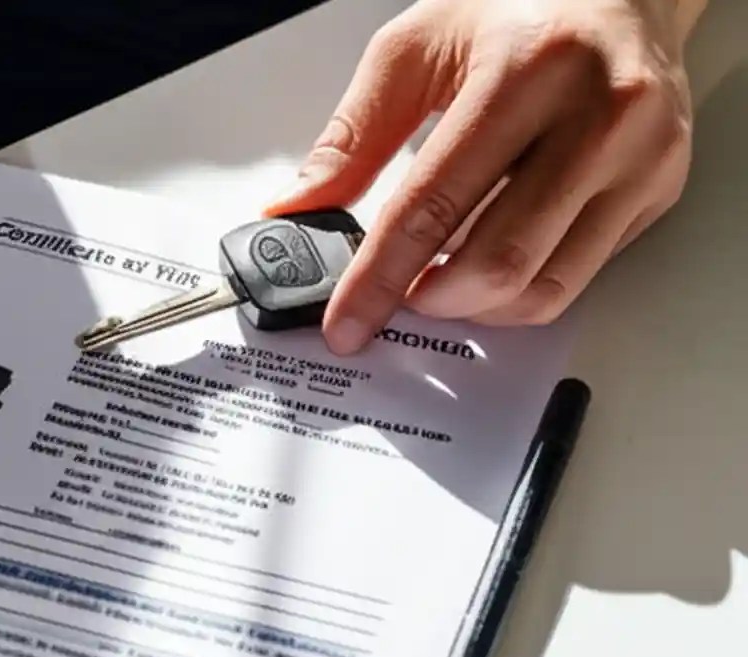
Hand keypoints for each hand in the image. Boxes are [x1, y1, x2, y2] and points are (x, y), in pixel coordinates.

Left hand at [266, 0, 705, 353]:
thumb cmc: (517, 9)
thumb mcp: (415, 50)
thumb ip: (354, 134)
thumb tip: (304, 207)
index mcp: (528, 71)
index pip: (434, 205)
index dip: (381, 277)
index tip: (348, 321)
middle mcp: (599, 115)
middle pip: (500, 261)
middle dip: (432, 301)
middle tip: (397, 296)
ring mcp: (640, 157)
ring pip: (545, 286)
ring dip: (477, 307)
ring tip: (440, 282)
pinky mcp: (658, 189)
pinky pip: (580, 274)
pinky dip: (520, 288)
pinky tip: (490, 261)